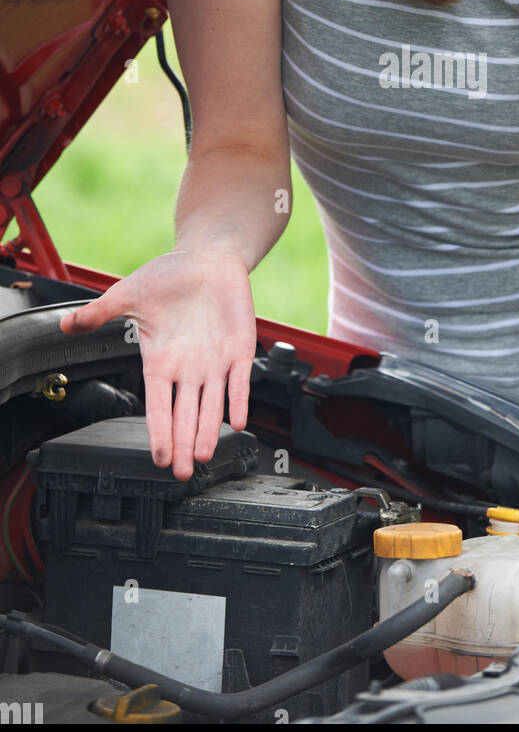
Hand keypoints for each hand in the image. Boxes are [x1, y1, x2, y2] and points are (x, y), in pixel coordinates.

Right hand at [58, 249, 256, 480]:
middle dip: (183, 443)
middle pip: (185, 414)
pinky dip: (239, 399)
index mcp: (160, 360)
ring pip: (212, 404)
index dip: (158, 431)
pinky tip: (238, 420)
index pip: (157, 404)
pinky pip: (240, 379)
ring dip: (209, 429)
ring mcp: (215, 361)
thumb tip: (64, 325)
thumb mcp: (128, 295)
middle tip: (181, 474)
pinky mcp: (240, 348)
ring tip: (204, 456)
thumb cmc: (167, 277)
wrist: (206, 258)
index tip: (158, 457)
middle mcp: (188, 368)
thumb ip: (99, 313)